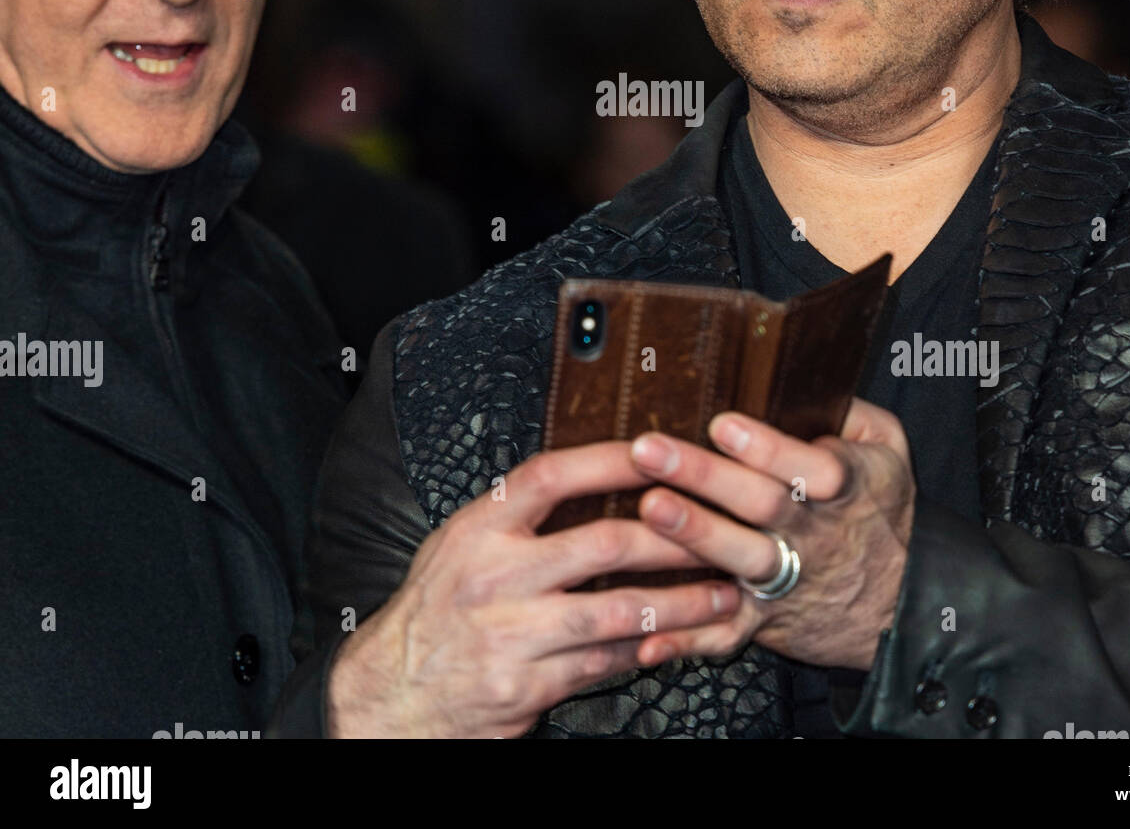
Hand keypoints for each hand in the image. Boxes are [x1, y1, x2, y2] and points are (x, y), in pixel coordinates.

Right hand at [326, 441, 742, 737]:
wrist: (391, 694)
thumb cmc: (434, 612)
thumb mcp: (459, 545)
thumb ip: (516, 515)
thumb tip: (590, 476)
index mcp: (479, 529)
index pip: (553, 477)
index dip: (610, 461)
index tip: (659, 452)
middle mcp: (496, 576)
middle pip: (603, 543)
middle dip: (673, 537)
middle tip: (717, 531)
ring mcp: (513, 634)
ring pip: (619, 610)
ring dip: (682, 602)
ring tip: (722, 594)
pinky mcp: (528, 685)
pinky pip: (606, 661)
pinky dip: (649, 648)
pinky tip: (678, 638)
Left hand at [628, 397, 915, 670]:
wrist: (904, 605)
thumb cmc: (881, 510)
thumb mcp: (888, 450)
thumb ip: (853, 413)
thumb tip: (813, 380)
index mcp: (847, 487)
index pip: (812, 467)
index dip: (768, 448)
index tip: (723, 424)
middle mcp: (814, 533)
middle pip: (761, 504)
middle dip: (704, 476)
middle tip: (650, 450)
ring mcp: (789, 580)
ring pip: (740, 558)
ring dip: (693, 534)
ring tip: (649, 508)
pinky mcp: (766, 619)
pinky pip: (724, 633)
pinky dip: (687, 639)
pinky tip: (649, 633)